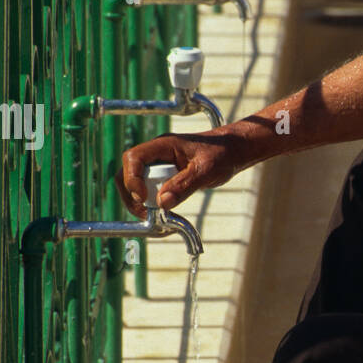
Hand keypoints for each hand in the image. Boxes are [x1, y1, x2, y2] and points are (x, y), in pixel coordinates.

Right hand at [116, 131, 243, 217]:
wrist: (234, 151)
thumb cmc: (223, 154)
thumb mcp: (206, 170)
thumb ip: (184, 185)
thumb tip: (161, 202)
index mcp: (164, 145)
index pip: (134, 158)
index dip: (132, 179)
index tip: (143, 199)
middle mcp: (157, 154)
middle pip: (128, 173)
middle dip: (132, 195)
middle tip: (146, 214)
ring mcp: (159, 165)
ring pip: (136, 184)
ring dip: (141, 202)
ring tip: (156, 217)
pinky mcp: (165, 176)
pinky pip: (149, 190)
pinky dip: (152, 203)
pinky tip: (165, 213)